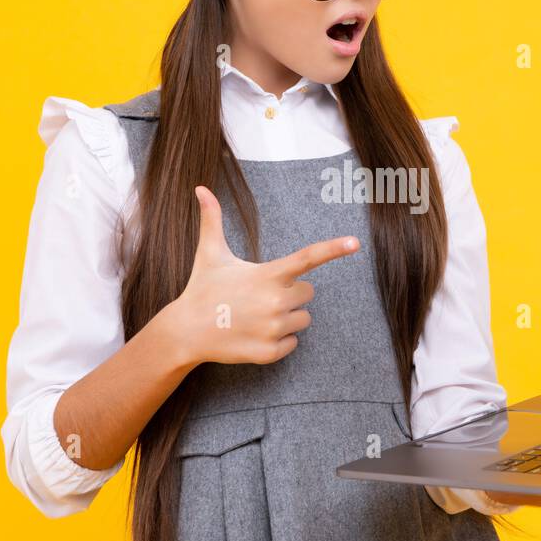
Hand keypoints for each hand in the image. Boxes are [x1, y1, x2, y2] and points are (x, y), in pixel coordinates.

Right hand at [170, 185, 359, 366]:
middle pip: (308, 293)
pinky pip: (293, 343)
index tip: (355, 243)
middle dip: (291, 293)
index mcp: (267, 275)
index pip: (307, 258)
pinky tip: (255, 333)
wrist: (185, 331)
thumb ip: (211, 220)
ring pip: (303, 319)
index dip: (333, 248)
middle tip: (262, 296)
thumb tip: (200, 188)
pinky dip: (279, 340)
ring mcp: (273, 329)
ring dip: (287, 317)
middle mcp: (275, 301)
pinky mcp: (270, 352)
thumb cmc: (202, 289)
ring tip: (256, 316)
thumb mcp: (210, 253)